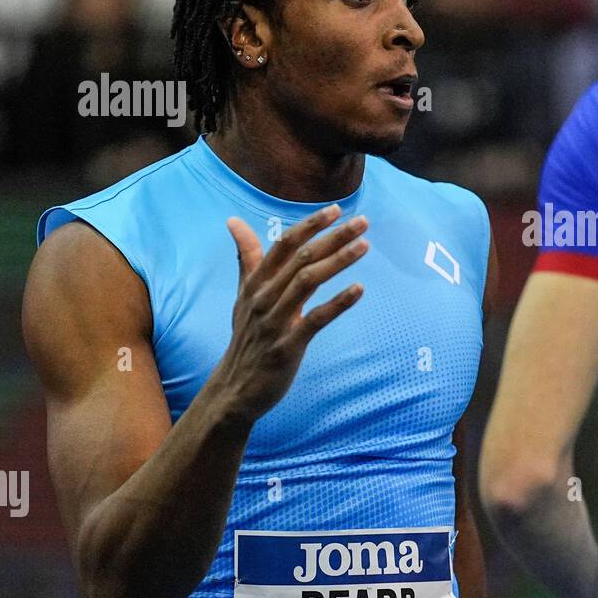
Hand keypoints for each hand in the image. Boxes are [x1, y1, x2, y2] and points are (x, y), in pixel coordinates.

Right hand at [212, 205, 369, 421]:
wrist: (235, 388)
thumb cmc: (247, 337)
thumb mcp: (244, 295)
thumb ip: (247, 257)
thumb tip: (233, 220)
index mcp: (255, 283)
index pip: (284, 244)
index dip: (310, 225)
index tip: (337, 210)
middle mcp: (263, 297)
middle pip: (301, 258)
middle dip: (334, 237)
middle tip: (363, 222)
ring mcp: (274, 321)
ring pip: (308, 282)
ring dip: (338, 262)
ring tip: (364, 246)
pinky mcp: (287, 346)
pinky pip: (315, 320)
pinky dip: (338, 303)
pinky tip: (359, 290)